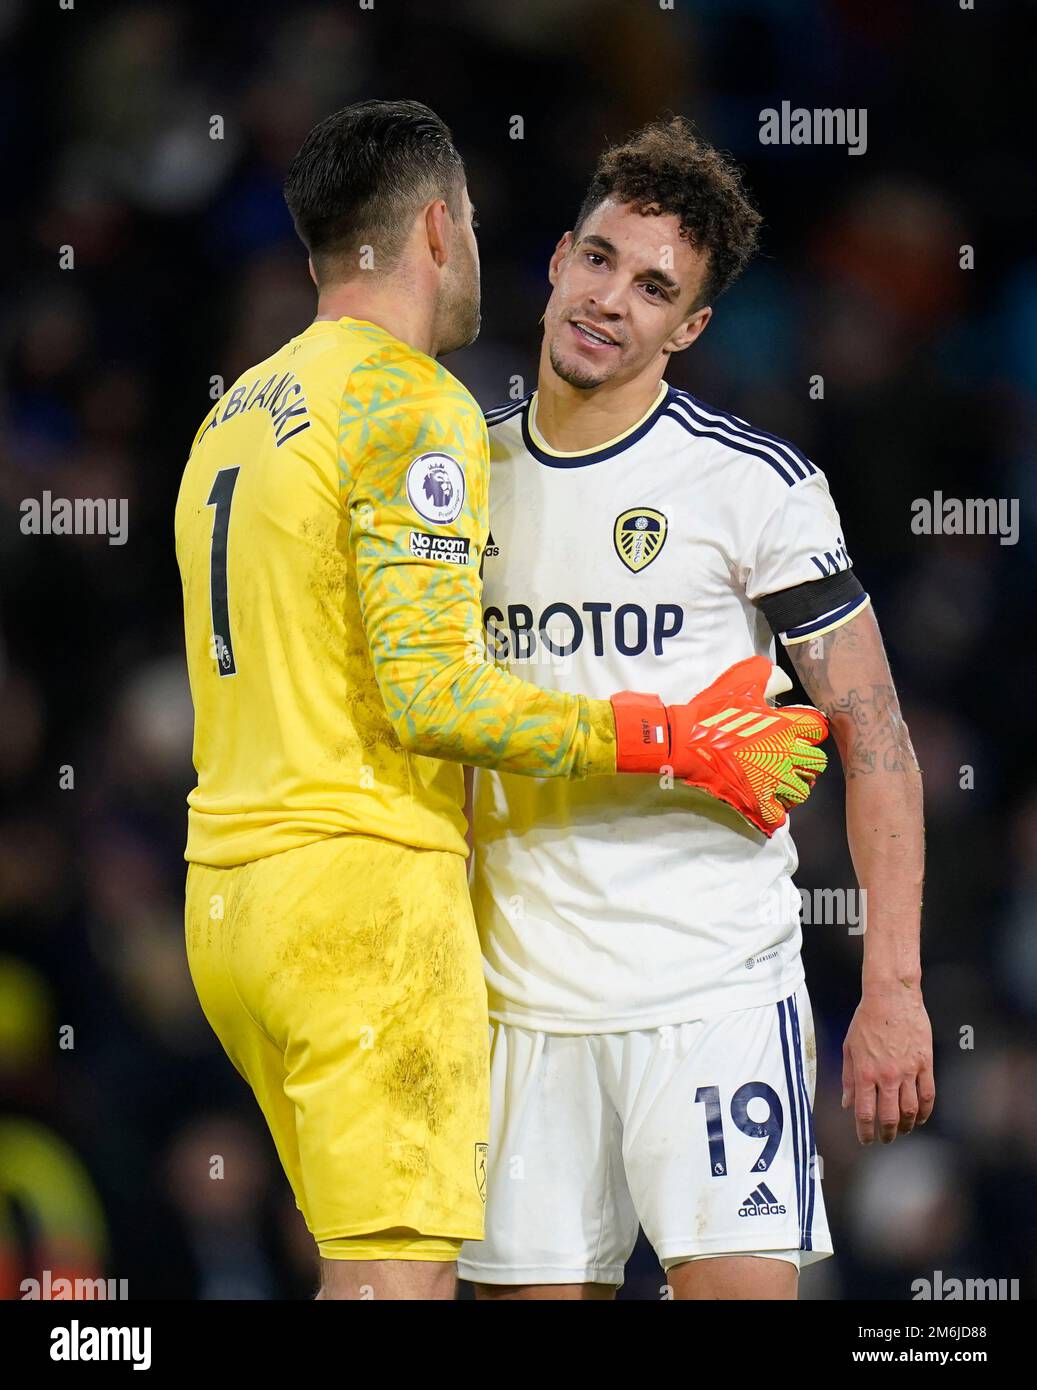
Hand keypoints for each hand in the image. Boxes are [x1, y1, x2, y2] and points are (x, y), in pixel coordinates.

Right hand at [671, 656, 828, 833]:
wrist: (684, 741)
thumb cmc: (712, 713)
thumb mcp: (739, 683)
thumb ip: (764, 673)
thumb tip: (776, 671)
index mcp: (787, 727)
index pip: (818, 729)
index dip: (809, 730)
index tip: (798, 732)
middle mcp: (787, 755)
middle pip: (817, 763)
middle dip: (807, 762)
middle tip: (790, 759)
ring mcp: (774, 781)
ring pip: (802, 791)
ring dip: (793, 787)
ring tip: (779, 783)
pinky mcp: (758, 802)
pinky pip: (779, 815)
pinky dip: (775, 812)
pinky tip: (766, 803)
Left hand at [842, 984, 934, 1142]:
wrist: (891, 996)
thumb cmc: (866, 1019)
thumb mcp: (849, 1047)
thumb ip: (848, 1078)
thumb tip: (847, 1104)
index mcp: (865, 1072)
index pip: (865, 1112)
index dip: (865, 1131)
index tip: (865, 1140)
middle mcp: (887, 1075)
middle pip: (890, 1117)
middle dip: (887, 1133)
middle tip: (885, 1139)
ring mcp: (908, 1070)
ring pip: (911, 1110)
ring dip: (907, 1126)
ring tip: (902, 1130)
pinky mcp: (925, 1063)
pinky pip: (928, 1094)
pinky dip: (925, 1111)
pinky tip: (920, 1117)